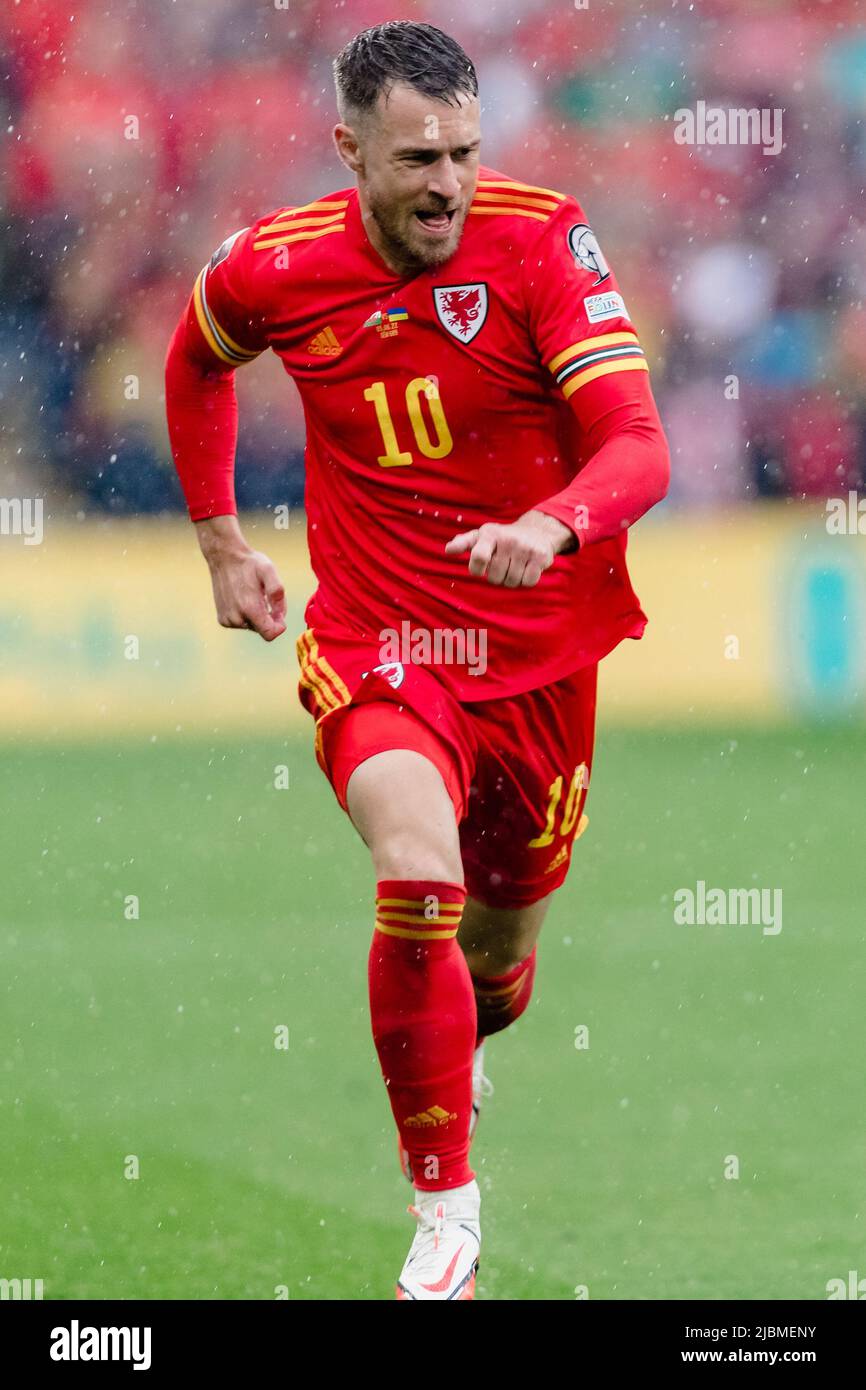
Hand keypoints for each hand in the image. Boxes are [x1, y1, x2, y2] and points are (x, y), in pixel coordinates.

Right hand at [195, 516, 286, 640]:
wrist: (224, 557)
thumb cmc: (249, 563)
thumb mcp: (269, 571)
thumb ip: (277, 593)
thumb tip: (280, 615)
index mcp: (250, 609)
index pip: (270, 634)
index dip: (279, 625)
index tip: (278, 611)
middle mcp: (237, 618)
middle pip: (262, 630)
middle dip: (268, 617)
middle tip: (264, 596)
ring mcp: (228, 620)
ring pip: (252, 627)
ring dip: (257, 615)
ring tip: (252, 595)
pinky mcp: (222, 619)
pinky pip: (241, 623)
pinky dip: (245, 614)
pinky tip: (242, 598)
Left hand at [444, 509, 576, 587]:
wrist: (538, 531)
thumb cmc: (503, 537)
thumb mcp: (482, 536)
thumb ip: (464, 543)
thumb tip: (448, 550)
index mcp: (490, 534)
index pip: (479, 557)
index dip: (476, 569)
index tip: (480, 569)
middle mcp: (508, 539)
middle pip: (494, 577)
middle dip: (497, 576)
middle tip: (502, 565)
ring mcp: (525, 548)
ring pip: (511, 582)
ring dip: (511, 580)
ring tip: (514, 567)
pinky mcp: (540, 557)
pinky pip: (527, 582)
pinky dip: (526, 581)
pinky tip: (526, 569)